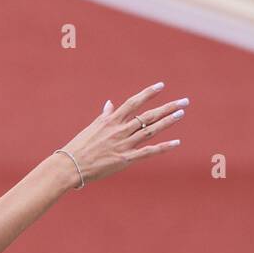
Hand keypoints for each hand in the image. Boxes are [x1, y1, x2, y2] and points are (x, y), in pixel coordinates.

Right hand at [58, 82, 186, 185]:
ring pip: (151, 130)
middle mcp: (120, 130)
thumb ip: (104, 116)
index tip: (161, 86)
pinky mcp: (125, 159)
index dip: (148, 93)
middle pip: (149, 115)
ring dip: (168, 121)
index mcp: (111, 121)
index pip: (133, 102)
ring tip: (181, 113)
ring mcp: (124, 144)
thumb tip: (110, 104)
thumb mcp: (91, 128)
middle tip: (184, 101)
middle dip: (168, 107)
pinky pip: (148, 152)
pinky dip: (163, 147)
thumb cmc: (78, 147)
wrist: (69, 166)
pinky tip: (176, 143)